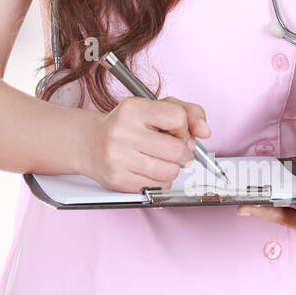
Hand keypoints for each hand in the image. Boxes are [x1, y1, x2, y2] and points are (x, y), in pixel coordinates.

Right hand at [83, 96, 208, 192]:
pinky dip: (160, 180)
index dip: (185, 128)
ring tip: (159, 160)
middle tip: (174, 150)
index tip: (177, 131)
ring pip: (171, 171)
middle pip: (177, 150)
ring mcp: (118, 158)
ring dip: (172, 168)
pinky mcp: (117, 180)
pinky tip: (148, 170)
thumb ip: (187, 112)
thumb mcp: (154, 108)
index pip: (178, 118)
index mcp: (132, 109)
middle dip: (183, 153)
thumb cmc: (128, 124)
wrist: (90, 143)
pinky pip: (158, 186)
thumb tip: (205, 131)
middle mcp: (122, 132)